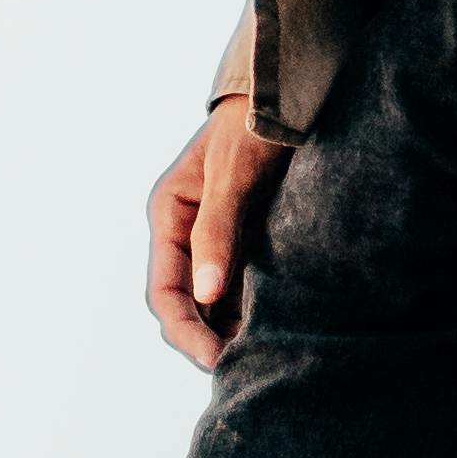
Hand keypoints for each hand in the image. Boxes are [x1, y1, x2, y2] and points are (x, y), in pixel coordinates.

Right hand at [147, 100, 292, 365]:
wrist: (290, 89)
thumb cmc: (256, 123)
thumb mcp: (234, 173)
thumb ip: (219, 230)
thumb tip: (208, 296)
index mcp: (170, 216)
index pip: (166, 294)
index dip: (188, 332)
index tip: (218, 360)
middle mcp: (189, 233)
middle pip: (190, 306)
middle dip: (212, 340)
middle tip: (251, 368)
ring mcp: (220, 237)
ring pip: (219, 301)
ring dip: (237, 330)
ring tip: (270, 355)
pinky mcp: (252, 237)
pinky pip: (248, 285)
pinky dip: (259, 310)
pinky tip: (283, 327)